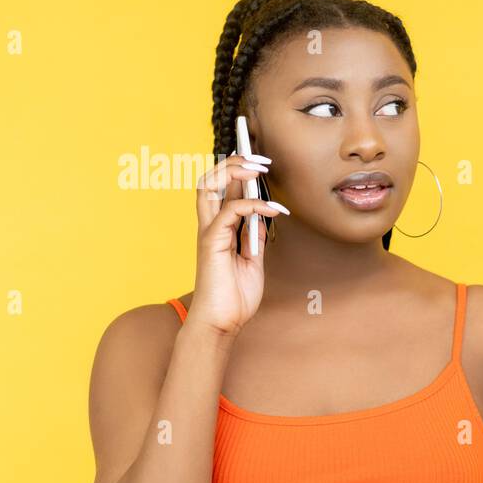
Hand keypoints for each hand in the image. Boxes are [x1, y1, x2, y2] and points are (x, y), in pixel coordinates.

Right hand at [188, 151, 285, 337]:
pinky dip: (253, 205)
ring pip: (210, 186)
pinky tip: (274, 209)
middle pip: (209, 180)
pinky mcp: (212, 242)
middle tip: (261, 159)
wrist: (223, 322)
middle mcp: (210, 226)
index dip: (236, 170)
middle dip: (234, 162)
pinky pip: (231, 211)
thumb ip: (254, 238)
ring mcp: (209, 233)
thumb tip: (263, 217)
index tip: (258, 159)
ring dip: (237, 172)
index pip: (222, 189)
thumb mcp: (253, 261)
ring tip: (262, 168)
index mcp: (219, 229)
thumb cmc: (235, 297)